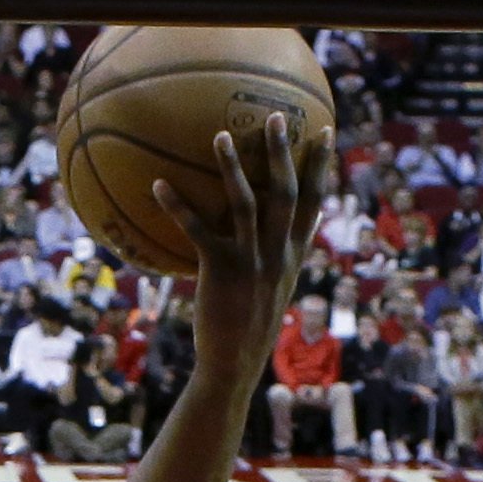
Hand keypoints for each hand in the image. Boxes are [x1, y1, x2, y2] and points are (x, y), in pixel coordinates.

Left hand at [152, 114, 330, 386]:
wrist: (233, 366)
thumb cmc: (248, 328)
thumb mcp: (273, 290)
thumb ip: (279, 257)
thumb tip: (278, 237)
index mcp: (292, 255)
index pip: (313, 203)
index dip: (320, 167)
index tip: (324, 130)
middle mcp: (277, 254)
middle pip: (284, 193)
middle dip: (282, 153)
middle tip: (276, 115)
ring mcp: (251, 262)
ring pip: (246, 204)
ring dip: (233, 168)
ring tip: (221, 134)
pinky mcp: (221, 272)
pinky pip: (198, 231)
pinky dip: (178, 207)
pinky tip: (158, 185)